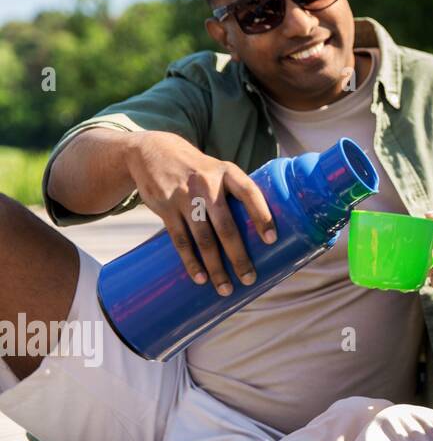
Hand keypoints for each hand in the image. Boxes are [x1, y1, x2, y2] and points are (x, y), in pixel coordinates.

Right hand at [125, 131, 275, 295]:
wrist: (153, 152)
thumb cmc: (198, 169)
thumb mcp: (218, 170)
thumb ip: (235, 193)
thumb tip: (262, 227)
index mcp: (227, 172)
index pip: (250, 193)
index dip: (262, 215)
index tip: (271, 239)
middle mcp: (207, 184)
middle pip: (225, 225)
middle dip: (238, 255)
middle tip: (249, 278)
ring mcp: (184, 197)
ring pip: (202, 239)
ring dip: (215, 267)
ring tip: (225, 288)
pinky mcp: (165, 208)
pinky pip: (180, 240)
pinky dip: (191, 262)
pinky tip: (200, 278)